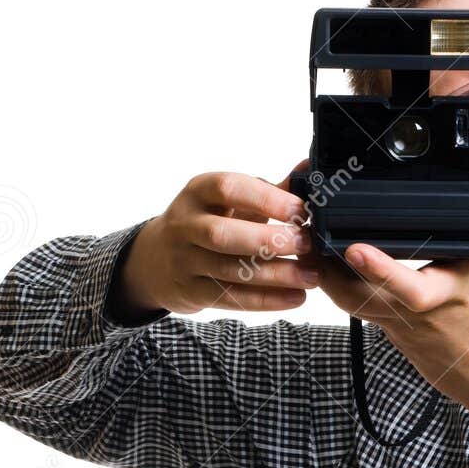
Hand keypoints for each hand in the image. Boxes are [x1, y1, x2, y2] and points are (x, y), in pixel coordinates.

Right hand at [110, 168, 318, 317]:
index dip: (266, 199)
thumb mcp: (229, 200)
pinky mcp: (192, 291)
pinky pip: (231, 298)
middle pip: (223, 234)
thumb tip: (308, 167)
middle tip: (306, 244)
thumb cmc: (207, 220)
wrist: (157, 259)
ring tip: (311, 276)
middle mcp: (186, 224)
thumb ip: (270, 189)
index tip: (301, 210)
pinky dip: (266, 300)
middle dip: (268, 241)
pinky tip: (295, 297)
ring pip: (230, 270)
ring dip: (276, 275)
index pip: (228, 189)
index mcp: (198, 192)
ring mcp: (185, 260)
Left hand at [314, 163, 468, 420]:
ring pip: (352, 303)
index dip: (378, 267)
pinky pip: (364, 312)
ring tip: (316, 247)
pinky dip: (349, 289)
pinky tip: (338, 267)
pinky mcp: (396, 338)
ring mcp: (403, 329)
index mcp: (449, 291)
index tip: (355, 249)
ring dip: (330, 276)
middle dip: (329, 269)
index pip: (408, 284)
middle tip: (311, 237)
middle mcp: (418, 313)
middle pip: (358, 295)